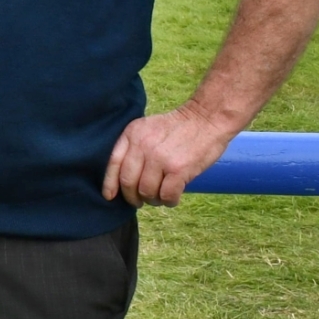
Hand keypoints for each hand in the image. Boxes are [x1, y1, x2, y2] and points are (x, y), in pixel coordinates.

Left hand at [100, 102, 237, 206]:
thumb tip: (126, 179)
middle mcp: (142, 146)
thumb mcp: (149, 128)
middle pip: (128, 182)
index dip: (110, 184)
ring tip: (161, 196)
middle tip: (141, 201)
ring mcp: (160, 158)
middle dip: (132, 197)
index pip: (114, 163)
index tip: (110, 196)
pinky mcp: (178, 169)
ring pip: (147, 191)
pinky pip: (167, 195)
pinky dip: (169, 201)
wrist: (208, 117)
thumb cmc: (179, 126)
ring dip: (153, 200)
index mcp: (132, 134)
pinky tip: (173, 198)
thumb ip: (136, 146)